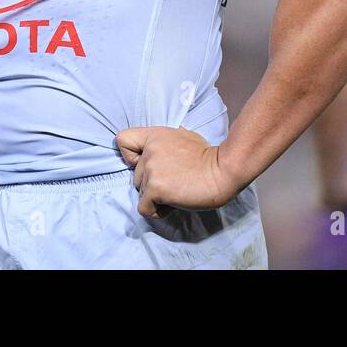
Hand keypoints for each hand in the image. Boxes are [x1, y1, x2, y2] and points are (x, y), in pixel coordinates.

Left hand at [116, 126, 240, 217]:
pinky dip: (159, 211)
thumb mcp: (184, 138)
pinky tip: (176, 202)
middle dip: (153, 184)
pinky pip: (145, 208)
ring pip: (141, 193)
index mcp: (155, 135)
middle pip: (136, 176)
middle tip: (177, 182)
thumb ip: (165, 145)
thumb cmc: (209, 158)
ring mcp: (151, 169)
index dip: (131, 156)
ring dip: (157, 198)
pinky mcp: (155, 188)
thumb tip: (161, 154)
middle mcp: (149, 150)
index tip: (149, 164)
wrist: (223, 171)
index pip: (123, 140)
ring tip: (179, 191)